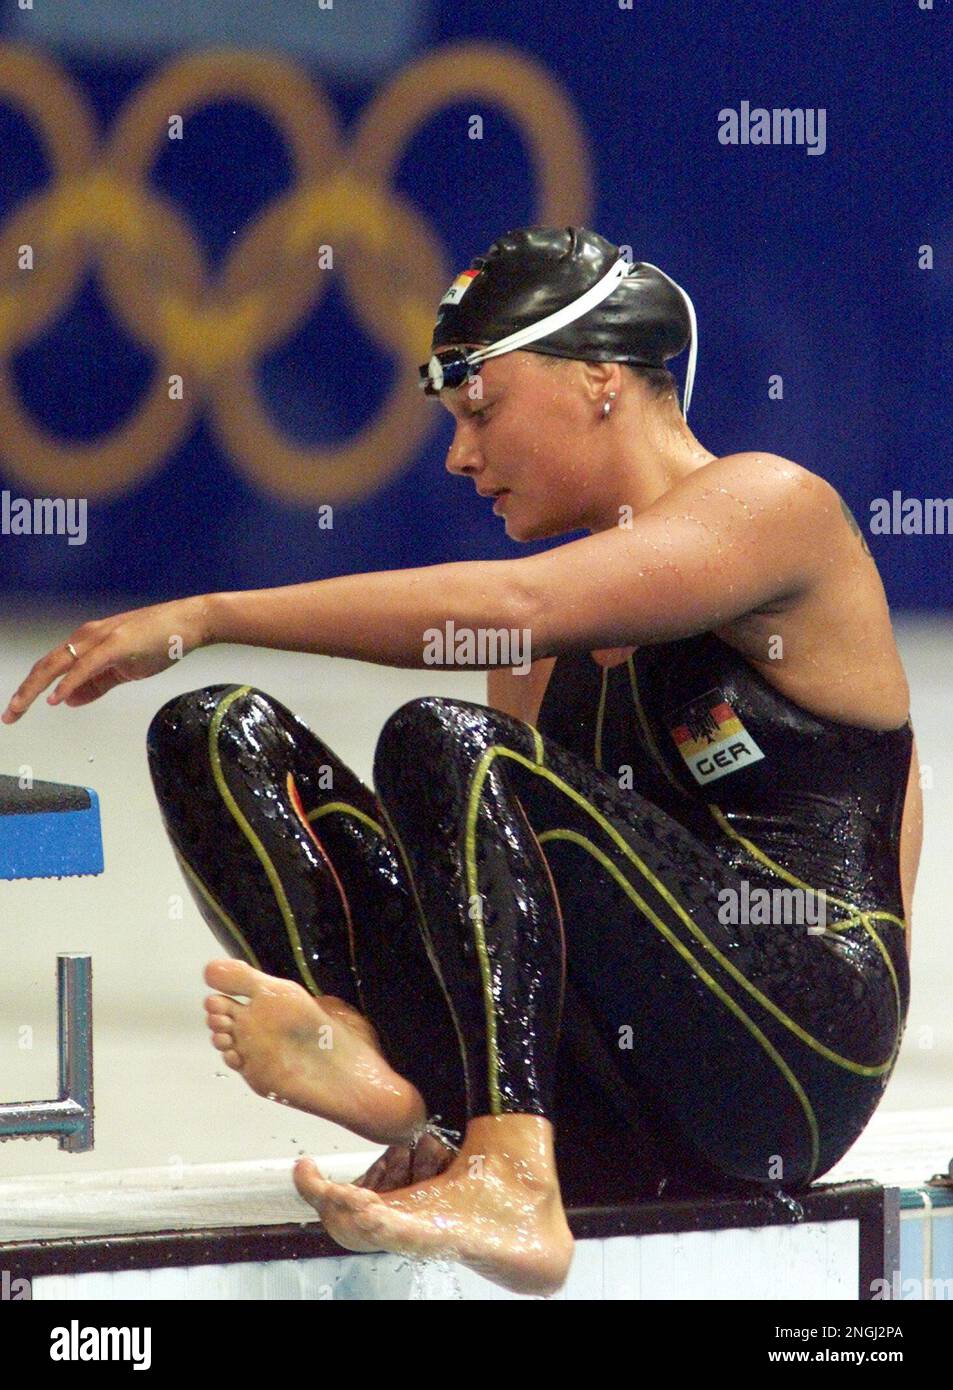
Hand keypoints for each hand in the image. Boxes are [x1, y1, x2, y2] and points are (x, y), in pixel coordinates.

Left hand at [1, 594, 215, 723]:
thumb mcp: (122, 669)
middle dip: (24, 692)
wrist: (188, 623)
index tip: (16, 709)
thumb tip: (68, 700)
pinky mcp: (115, 646)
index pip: (50, 667)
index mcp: (87, 643)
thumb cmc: (160, 641)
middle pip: (45, 666)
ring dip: (35, 688)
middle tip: (8, 716)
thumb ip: (94, 686)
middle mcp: (87, 637)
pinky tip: (57, 698)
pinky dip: (69, 683)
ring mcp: (100, 640)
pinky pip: (86, 667)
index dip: (30, 688)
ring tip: (20, 708)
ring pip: (57, 665)